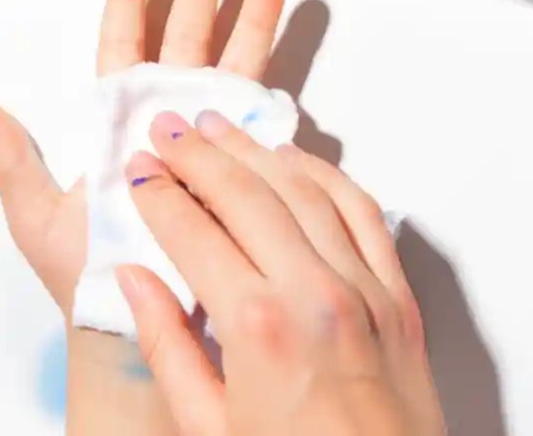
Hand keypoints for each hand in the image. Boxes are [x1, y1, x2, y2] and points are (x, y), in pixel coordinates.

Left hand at [0, 0, 288, 312]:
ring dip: (247, 13)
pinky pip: (258, 105)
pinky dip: (275, 65)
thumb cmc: (82, 273)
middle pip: (183, 36)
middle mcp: (161, 118)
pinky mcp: (236, 160)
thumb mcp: (35, 215)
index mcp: (113, 120)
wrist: (134, 318)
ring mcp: (202, 135)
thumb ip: (12, 158)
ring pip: (227, 59)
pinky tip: (291, 37)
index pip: (121, 41)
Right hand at [116, 112, 446, 435]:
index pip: (192, 232)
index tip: (137, 169)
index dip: (157, 193)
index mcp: (256, 328)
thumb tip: (132, 281)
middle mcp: (313, 294)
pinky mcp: (399, 299)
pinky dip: (327, 176)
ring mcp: (364, 290)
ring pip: (303, 190)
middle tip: (167, 127)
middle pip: (245, 194)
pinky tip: (296, 159)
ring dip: (255, 151)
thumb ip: (167, 347)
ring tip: (219, 127)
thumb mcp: (208, 429)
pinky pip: (363, 213)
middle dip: (199, 153)